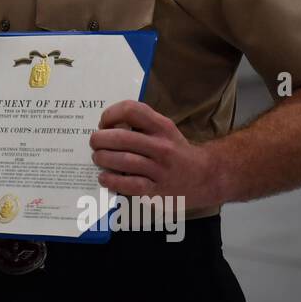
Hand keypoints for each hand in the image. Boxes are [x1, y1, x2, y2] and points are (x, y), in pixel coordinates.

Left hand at [90, 100, 225, 209]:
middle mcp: (162, 146)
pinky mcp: (158, 191)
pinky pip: (129, 185)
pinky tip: (104, 178)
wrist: (206, 177)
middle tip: (94, 143)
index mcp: (162, 127)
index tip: (103, 123)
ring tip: (98, 158)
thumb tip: (106, 126)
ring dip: (103, 158)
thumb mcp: (165, 131)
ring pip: (123, 161)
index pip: (131, 110)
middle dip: (100, 139)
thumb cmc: (176, 151)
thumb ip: (141, 125)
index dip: (111, 114)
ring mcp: (160, 170)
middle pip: (122, 137)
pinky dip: (111, 180)